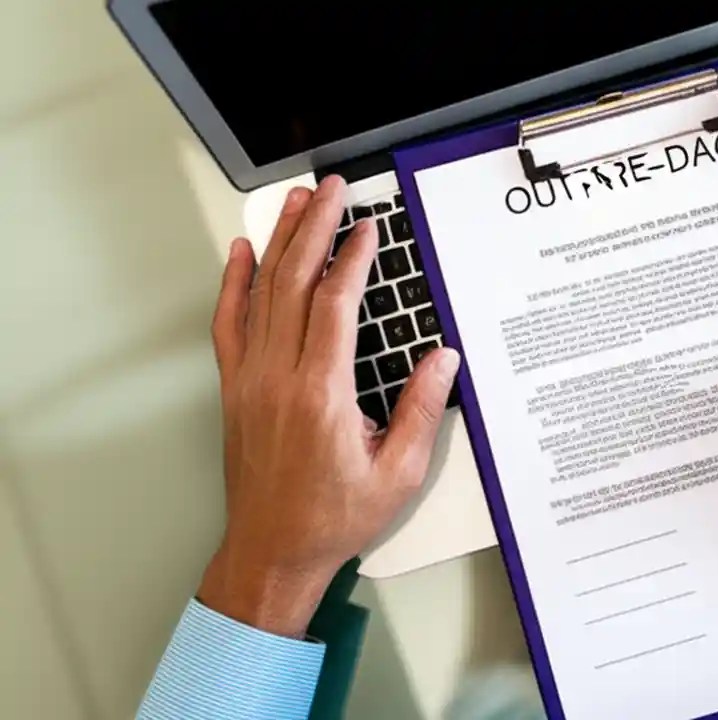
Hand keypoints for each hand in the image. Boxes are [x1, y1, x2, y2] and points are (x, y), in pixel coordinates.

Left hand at [200, 177, 459, 637]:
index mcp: (322, 393)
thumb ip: (421, 409)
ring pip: (261, 294)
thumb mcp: (397, 473)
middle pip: (294, 283)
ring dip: (280, 242)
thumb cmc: (334, 517)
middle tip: (332, 189)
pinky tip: (243, 254)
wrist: (272, 552)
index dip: (352, 260)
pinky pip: (229, 324)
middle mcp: (279, 377)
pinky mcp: (235, 389)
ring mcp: (250, 380)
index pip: (335, 305)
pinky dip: (235, 284)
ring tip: (297, 201)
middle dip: (315, 228)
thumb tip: (444, 357)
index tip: (368, 228)